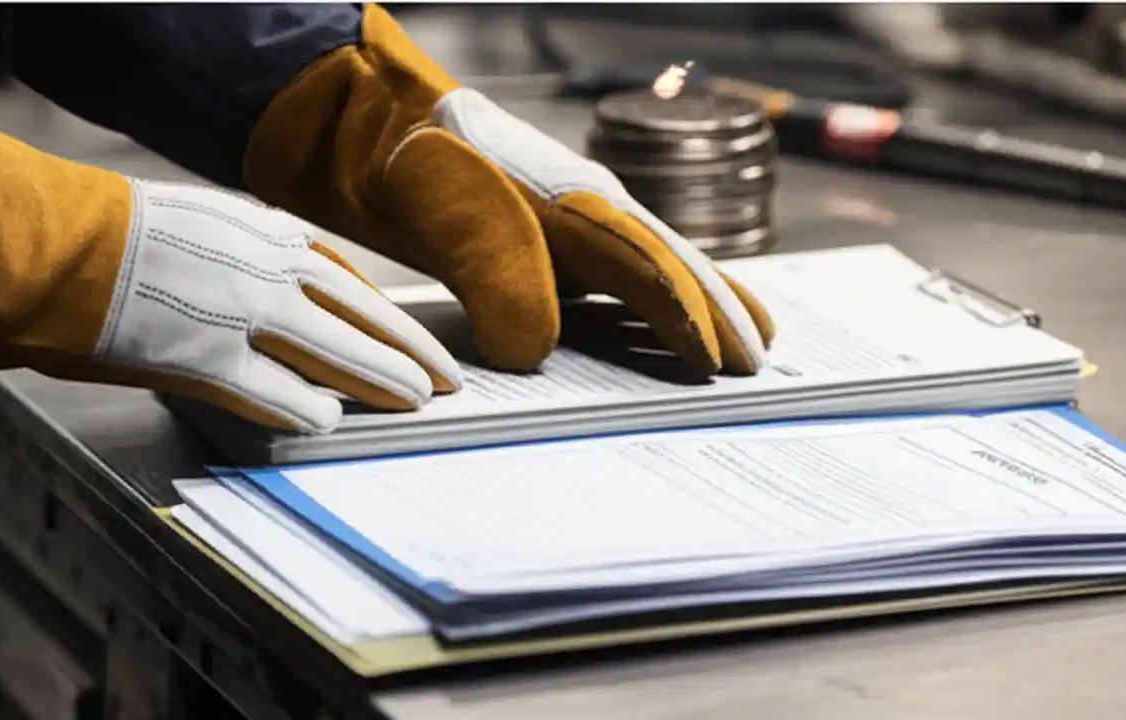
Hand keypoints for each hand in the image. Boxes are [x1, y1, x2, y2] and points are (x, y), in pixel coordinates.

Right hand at [0, 107, 459, 433]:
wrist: (58, 245)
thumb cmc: (121, 234)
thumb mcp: (207, 222)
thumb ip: (257, 254)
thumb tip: (295, 288)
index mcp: (267, 237)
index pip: (351, 283)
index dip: (390, 319)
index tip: (415, 340)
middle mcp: (271, 271)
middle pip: (366, 318)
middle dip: (412, 352)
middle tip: (446, 379)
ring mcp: (248, 316)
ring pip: (344, 354)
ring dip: (385, 381)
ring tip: (415, 403)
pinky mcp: (214, 360)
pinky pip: (284, 396)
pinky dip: (312, 412)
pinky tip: (330, 422)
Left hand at [244, 4, 774, 376]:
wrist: (363, 120)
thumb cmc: (404, 159)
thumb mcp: (440, 211)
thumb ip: (491, 273)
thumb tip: (531, 350)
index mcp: (571, 201)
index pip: (647, 266)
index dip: (686, 317)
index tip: (721, 365)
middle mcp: (585, 208)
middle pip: (670, 262)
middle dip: (718, 310)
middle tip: (762, 360)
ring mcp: (567, 220)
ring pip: (651, 266)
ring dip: (696, 305)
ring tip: (739, 341)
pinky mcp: (542, 236)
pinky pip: (612, 274)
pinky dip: (647, 302)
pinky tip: (647, 326)